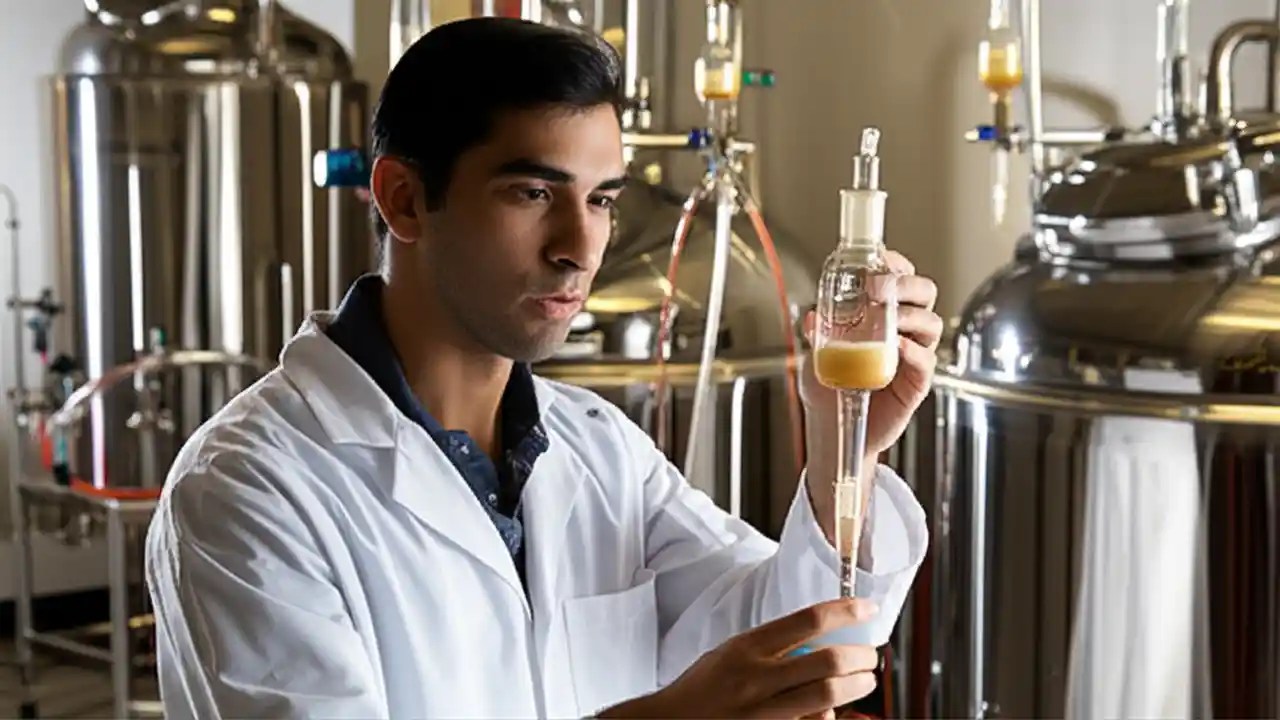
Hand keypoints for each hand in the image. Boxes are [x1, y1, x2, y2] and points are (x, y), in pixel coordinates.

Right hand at [599, 598, 881, 719]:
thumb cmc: (702, 688)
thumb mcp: (729, 654)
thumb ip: (769, 648)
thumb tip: (819, 641)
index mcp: (747, 647)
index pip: (808, 620)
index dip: (846, 612)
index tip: (869, 609)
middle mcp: (756, 678)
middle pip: (828, 660)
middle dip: (862, 657)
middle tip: (870, 656)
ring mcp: (762, 711)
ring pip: (828, 697)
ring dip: (857, 687)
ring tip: (863, 681)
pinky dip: (829, 716)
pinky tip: (832, 711)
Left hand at [799, 251, 941, 537]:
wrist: (833, 432)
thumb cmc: (829, 391)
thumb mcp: (816, 357)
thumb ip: (818, 335)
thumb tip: (812, 316)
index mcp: (882, 316)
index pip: (900, 279)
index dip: (895, 265)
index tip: (879, 259)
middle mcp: (902, 330)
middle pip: (924, 293)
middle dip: (906, 284)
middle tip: (880, 288)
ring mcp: (912, 355)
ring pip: (930, 322)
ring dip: (909, 314)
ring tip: (886, 318)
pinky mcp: (916, 383)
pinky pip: (926, 360)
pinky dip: (913, 350)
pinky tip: (895, 348)